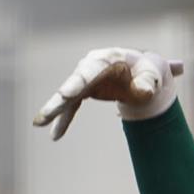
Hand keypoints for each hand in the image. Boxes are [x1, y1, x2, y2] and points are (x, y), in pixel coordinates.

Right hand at [32, 48, 185, 140]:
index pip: (91, 70)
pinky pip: (71, 107)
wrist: (144, 72)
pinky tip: (55, 135)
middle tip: (46, 113)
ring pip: (67, 95)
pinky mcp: (84, 90)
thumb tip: (145, 92)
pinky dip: (64, 120)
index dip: (78, 83)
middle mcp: (92, 66)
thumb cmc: (149, 70)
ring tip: (39, 124)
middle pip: (74, 83)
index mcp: (109, 58)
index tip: (66, 95)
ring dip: (54, 110)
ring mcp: (86, 78)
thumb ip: (149, 82)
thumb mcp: (154, 74)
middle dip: (60, 99)